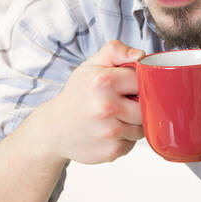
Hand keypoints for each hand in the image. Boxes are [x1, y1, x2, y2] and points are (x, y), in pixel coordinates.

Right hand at [34, 39, 145, 164]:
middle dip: (137, 104)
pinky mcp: (112, 150)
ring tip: (114, 118)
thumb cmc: (76, 96)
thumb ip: (115, 51)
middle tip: (121, 103)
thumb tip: (141, 55)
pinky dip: (125, 138)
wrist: (54, 129)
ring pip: (142, 126)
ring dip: (133, 123)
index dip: (137, 83)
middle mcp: (106, 106)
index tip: (126, 87)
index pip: (142, 79)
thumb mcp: (90, 66)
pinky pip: (133, 143)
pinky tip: (108, 132)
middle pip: (146, 105)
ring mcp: (109, 131)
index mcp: (102, 81)